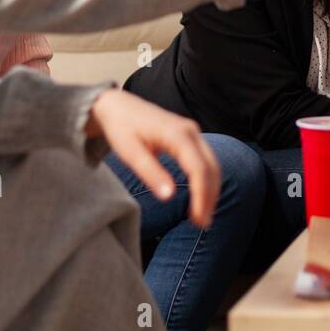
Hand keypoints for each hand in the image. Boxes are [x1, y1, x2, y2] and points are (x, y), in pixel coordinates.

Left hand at [84, 89, 219, 227]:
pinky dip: (206, 180)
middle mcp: (190, 131)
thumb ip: (150, 173)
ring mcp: (192, 132)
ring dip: (211, 190)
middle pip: (211, 167)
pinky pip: (205, 160)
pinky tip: (200, 197)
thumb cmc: (121, 127)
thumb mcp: (130, 152)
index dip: (201, 196)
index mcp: (178, 134)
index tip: (197, 219)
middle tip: (202, 224)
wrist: (117, 106)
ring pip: (212, 164)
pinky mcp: (189, 137)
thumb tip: (169, 196)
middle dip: (210, 197)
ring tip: (202, 216)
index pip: (199, 169)